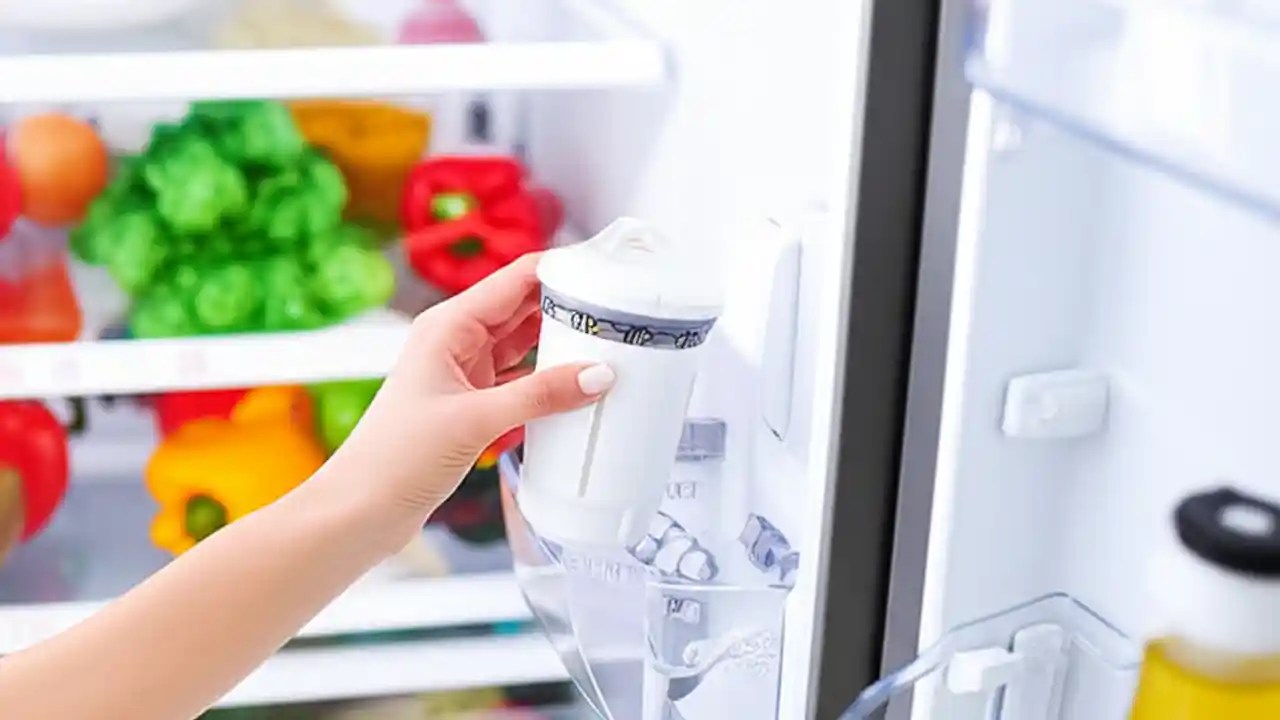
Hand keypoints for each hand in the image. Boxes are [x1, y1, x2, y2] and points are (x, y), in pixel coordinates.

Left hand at [326, 253, 613, 546]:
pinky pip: (521, 380)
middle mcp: (456, 340)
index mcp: (448, 325)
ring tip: (609, 345)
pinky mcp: (471, 404)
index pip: (516, 278)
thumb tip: (597, 375)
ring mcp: (464, 372)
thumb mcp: (475, 420)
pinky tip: (577, 389)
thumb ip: (540, 395)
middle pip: (524, 307)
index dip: (561, 268)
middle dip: (569, 306)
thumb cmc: (395, 459)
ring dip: (561, 344)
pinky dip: (548, 381)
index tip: (605, 271)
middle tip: (619, 313)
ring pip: (525, 344)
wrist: (360, 511)